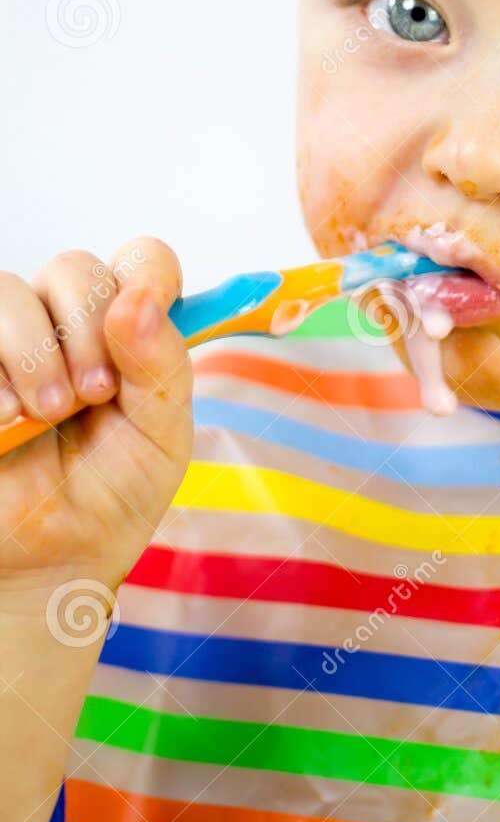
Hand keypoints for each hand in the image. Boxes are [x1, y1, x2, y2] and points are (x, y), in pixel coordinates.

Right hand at [0, 237, 192, 606]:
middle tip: (93, 395)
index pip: (142, 262)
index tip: (143, 316)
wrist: (51, 560)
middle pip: (73, 267)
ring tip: (44, 415)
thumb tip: (137, 303)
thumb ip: (162, 366)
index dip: (147, 276)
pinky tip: (4, 420)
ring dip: (32, 352)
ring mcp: (10, 340)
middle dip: (86, 329)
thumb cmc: (112, 494)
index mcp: (126, 330)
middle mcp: (66, 322)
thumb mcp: (162, 436)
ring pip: (8, 290)